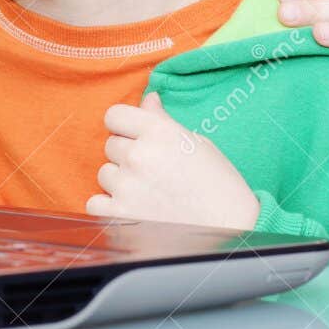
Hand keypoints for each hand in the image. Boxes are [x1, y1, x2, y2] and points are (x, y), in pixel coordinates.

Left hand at [86, 92, 259, 230]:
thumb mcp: (196, 143)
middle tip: (153, 172)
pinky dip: (109, 209)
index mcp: (159, 132)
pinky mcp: (120, 216)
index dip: (124, 126)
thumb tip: (148, 99)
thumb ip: (163, 121)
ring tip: (149, 194)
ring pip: (105, 174)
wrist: (232, 229)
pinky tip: (134, 210)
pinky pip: (95, 204)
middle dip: (127, 156)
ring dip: (120, 182)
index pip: (114, 115)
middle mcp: (139, 156)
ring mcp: (127, 187)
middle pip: (110, 146)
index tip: (134, 137)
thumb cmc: (219, 185)